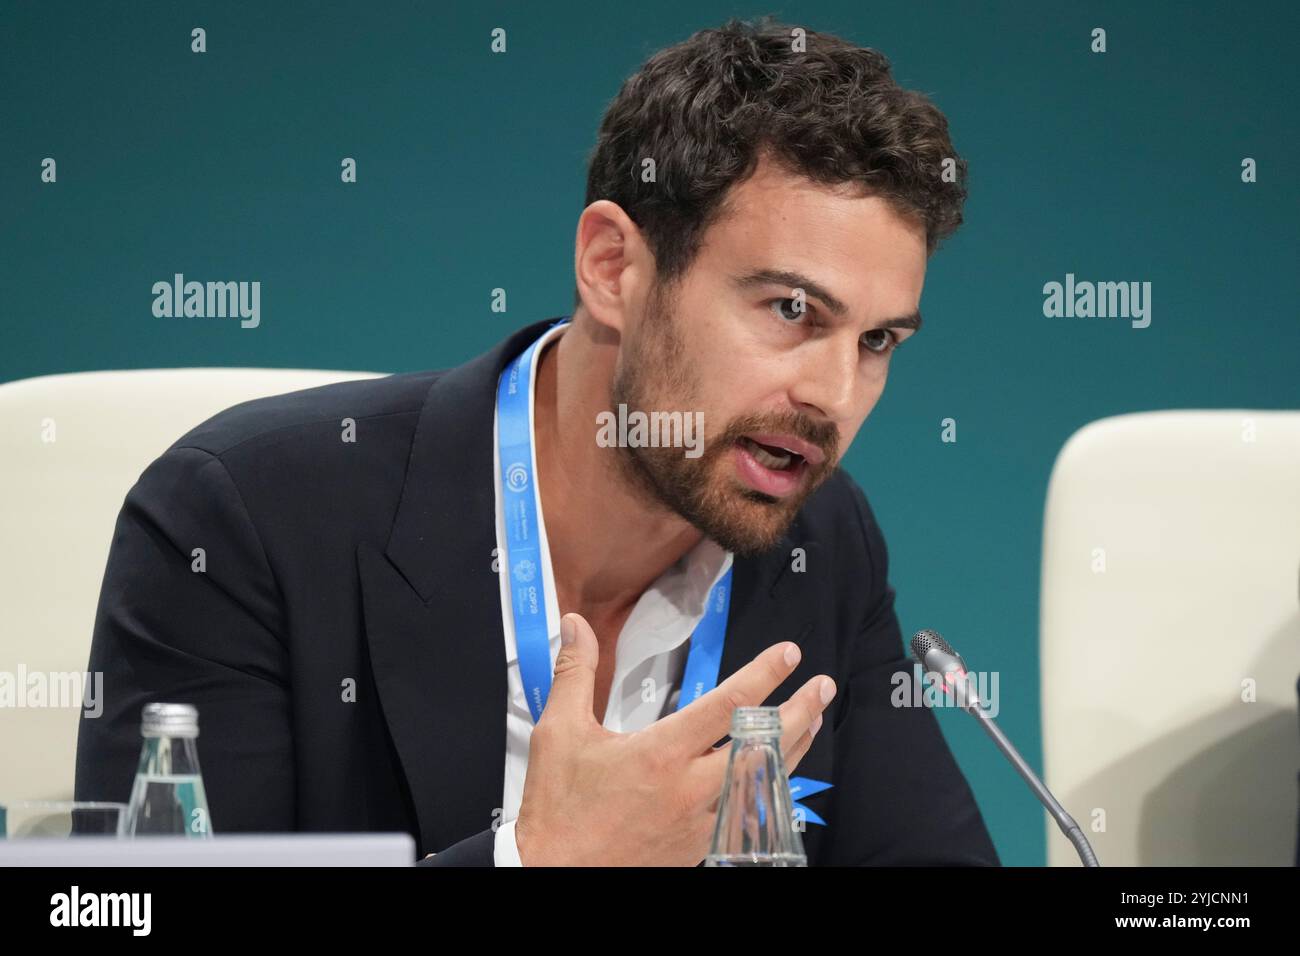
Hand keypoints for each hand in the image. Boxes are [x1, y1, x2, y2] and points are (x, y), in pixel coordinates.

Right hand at [512, 611, 834, 865]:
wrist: (553, 874)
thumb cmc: (558, 807)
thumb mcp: (560, 732)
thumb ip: (574, 672)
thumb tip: (576, 624)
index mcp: (660, 753)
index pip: (726, 706)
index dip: (763, 675)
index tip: (788, 655)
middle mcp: (689, 788)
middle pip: (762, 746)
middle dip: (800, 712)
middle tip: (823, 686)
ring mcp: (699, 823)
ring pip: (762, 782)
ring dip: (794, 749)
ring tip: (814, 722)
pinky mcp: (699, 849)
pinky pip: (746, 815)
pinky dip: (768, 789)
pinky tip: (777, 776)